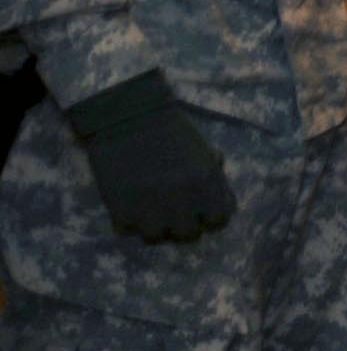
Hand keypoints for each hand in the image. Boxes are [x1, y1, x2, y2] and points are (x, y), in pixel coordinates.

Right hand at [66, 69, 235, 243]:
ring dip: (153, 227)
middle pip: (189, 235)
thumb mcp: (202, 148)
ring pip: (156, 238)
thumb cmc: (168, 127)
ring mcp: (150, 206)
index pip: (219, 221)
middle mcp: (182, 199)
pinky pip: (126, 230)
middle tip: (172, 214)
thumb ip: (213, 175)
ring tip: (148, 211)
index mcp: (206, 183)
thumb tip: (222, 199)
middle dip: (182, 225)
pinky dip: (127, 221)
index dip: (209, 218)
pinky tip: (128, 205)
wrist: (125, 112)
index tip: (200, 212)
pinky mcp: (119, 208)